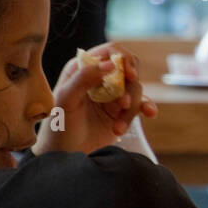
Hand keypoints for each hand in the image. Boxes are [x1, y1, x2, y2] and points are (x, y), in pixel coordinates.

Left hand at [34, 42, 159, 155]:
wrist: (65, 155)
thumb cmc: (59, 127)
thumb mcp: (65, 100)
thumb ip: (83, 78)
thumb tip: (110, 64)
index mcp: (83, 69)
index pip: (110, 51)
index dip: (123, 58)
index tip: (128, 74)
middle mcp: (100, 79)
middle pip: (128, 70)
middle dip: (130, 86)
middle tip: (124, 102)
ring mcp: (113, 95)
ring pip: (136, 89)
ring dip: (131, 108)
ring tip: (118, 127)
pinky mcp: (123, 111)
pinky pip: (142, 103)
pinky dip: (147, 107)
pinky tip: (149, 113)